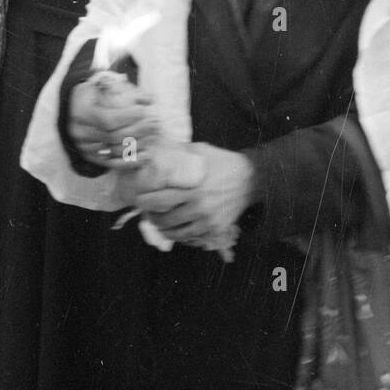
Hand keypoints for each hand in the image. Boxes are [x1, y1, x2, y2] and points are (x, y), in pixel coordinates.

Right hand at [68, 80, 158, 171]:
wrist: (76, 109)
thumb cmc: (95, 94)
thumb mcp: (105, 84)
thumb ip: (127, 90)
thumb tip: (150, 99)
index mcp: (80, 112)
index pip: (107, 119)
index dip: (128, 117)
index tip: (143, 110)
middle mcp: (79, 132)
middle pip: (113, 136)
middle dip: (137, 130)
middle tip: (154, 123)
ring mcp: (84, 147)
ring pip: (115, 151)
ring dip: (137, 145)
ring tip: (153, 136)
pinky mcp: (92, 158)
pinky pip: (113, 164)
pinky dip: (131, 160)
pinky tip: (147, 154)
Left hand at [133, 142, 258, 245]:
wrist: (250, 178)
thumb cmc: (224, 162)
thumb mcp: (201, 151)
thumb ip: (180, 153)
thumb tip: (158, 152)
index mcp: (191, 186)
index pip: (157, 199)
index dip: (144, 200)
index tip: (139, 197)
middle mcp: (197, 205)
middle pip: (162, 217)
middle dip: (149, 215)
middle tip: (146, 211)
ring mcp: (206, 220)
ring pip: (173, 231)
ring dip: (161, 228)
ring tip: (158, 221)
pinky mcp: (214, 229)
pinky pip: (188, 237)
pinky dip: (178, 235)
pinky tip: (175, 228)